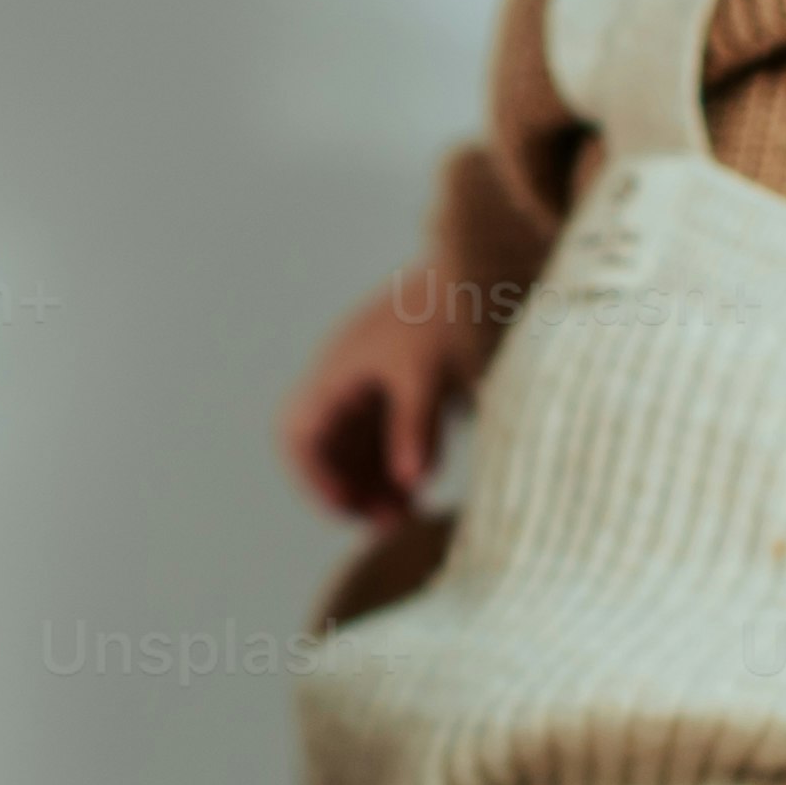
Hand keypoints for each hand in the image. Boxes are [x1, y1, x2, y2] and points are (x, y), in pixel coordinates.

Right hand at [285, 287, 486, 520]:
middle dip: (352, 489)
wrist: (485, 258)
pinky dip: (397, 464)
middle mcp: (348, 376)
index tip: (349, 509)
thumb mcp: (432, 371)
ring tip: (409, 518)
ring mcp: (375, 379)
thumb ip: (417, 427)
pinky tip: (424, 491)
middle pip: (330, 447)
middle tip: (391, 526)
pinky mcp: (405, 381)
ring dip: (374, 482)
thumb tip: (409, 485)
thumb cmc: (450, 309)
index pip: (300, 433)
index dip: (315, 476)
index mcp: (339, 368)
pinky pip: (385, 433)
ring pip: (357, 444)